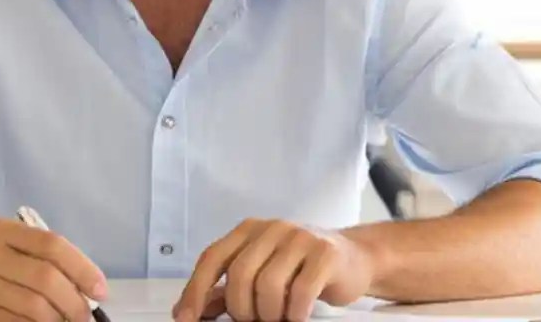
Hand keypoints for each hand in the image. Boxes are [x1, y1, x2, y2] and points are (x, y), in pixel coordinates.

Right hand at [0, 217, 107, 320]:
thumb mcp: (3, 245)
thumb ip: (39, 257)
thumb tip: (86, 287)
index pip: (51, 245)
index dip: (82, 268)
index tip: (100, 290)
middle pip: (44, 279)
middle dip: (73, 302)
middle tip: (84, 316)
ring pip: (31, 308)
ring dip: (57, 321)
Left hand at [173, 219, 376, 321]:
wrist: (355, 258)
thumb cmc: (303, 267)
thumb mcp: (263, 271)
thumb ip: (229, 286)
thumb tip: (196, 309)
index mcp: (249, 230)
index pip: (213, 257)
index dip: (196, 290)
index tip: (186, 318)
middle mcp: (272, 228)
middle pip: (239, 274)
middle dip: (241, 308)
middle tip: (252, 321)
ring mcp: (300, 237)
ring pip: (268, 284)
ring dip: (269, 313)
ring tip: (278, 317)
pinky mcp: (326, 253)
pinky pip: (301, 290)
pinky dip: (295, 312)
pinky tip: (297, 315)